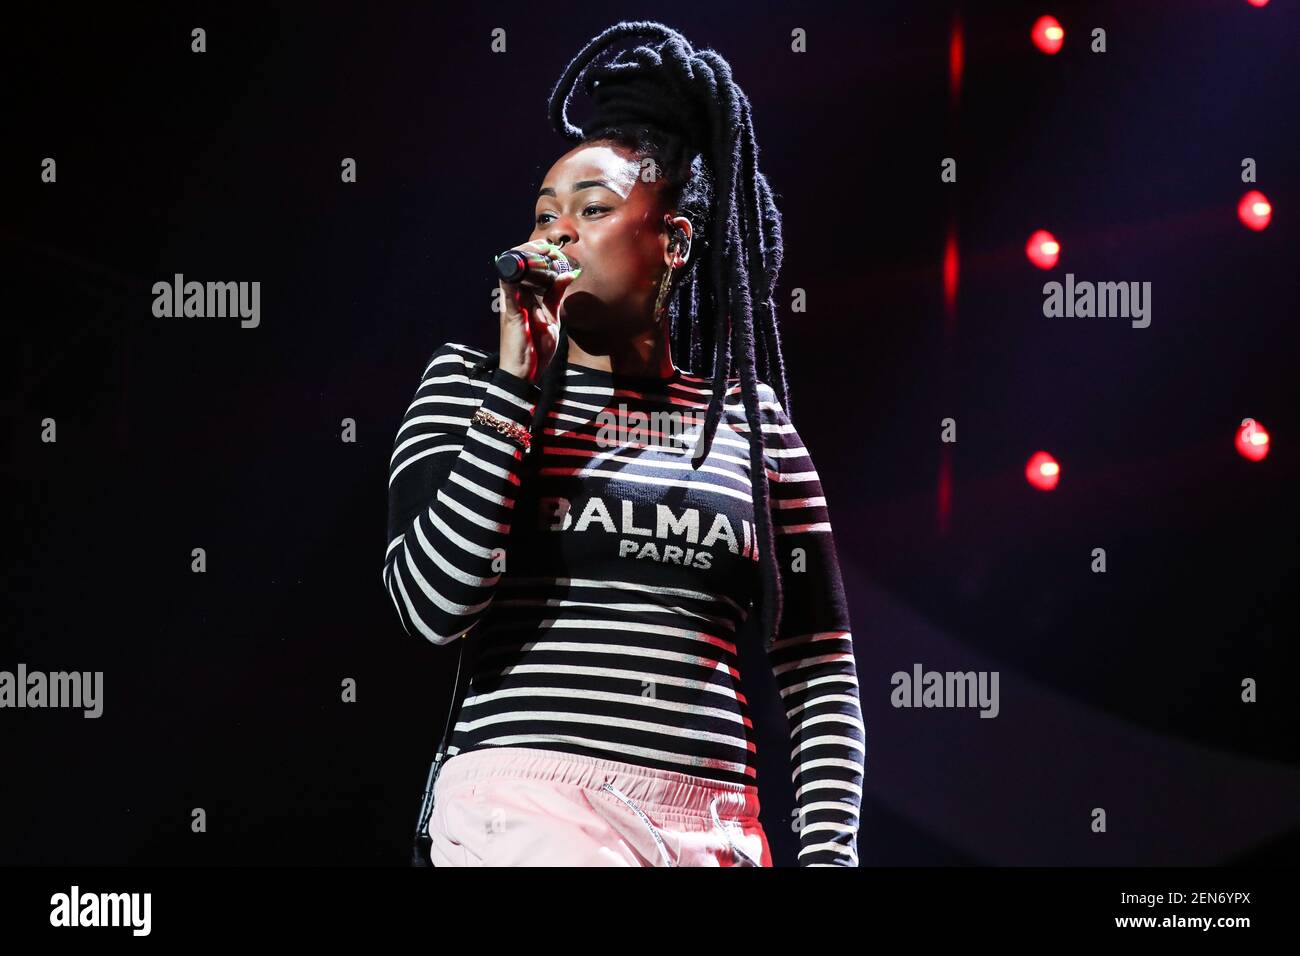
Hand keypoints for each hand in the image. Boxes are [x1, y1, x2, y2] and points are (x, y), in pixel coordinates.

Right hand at [497, 240, 579, 383]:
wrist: (524, 373)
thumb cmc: (534, 347)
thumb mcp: (551, 318)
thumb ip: (555, 296)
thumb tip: (567, 275)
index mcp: (524, 296)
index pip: (526, 267)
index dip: (538, 254)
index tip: (555, 251)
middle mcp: (514, 296)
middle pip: (518, 263)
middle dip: (533, 250)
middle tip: (552, 249)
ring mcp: (510, 302)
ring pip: (512, 269)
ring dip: (528, 256)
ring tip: (545, 251)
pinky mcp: (510, 312)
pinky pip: (509, 287)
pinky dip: (518, 273)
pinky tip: (531, 265)